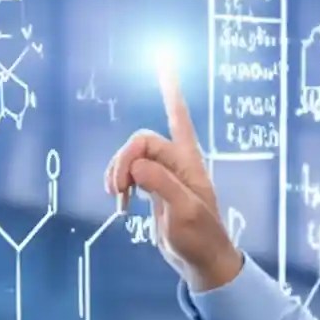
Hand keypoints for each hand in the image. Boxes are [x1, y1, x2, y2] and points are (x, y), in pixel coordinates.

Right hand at [104, 58, 241, 291]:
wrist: (202, 262)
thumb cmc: (201, 237)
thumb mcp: (184, 211)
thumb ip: (162, 185)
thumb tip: (137, 165)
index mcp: (189, 161)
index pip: (179, 117)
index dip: (170, 88)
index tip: (163, 57)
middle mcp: (176, 162)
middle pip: (140, 142)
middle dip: (122, 161)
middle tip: (116, 191)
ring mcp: (164, 175)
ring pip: (130, 158)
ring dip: (117, 175)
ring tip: (118, 201)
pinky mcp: (154, 190)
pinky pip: (128, 176)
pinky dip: (119, 187)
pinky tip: (120, 207)